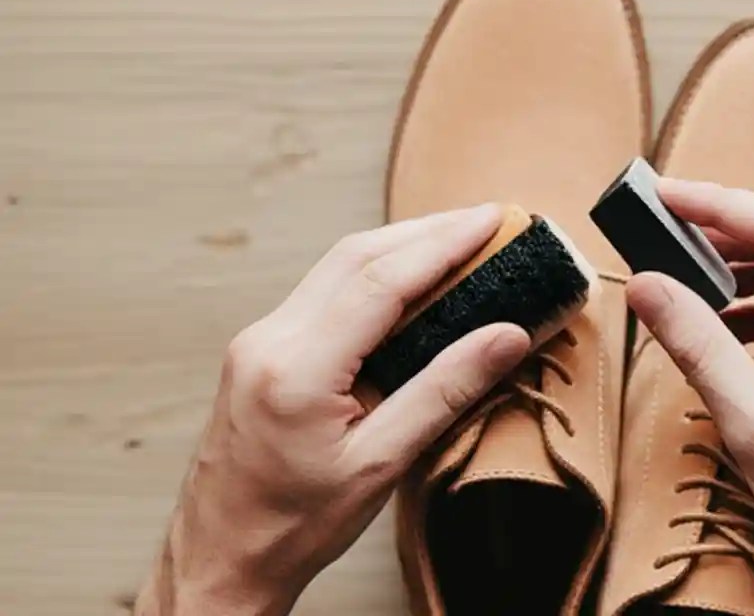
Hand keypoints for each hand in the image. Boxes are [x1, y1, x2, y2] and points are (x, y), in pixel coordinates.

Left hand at [135, 204, 530, 615]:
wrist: (219, 559)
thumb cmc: (294, 526)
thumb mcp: (382, 465)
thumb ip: (445, 392)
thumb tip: (507, 336)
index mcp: (297, 369)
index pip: (381, 281)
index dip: (443, 244)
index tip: (492, 221)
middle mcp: (269, 340)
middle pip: (356, 256)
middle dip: (426, 231)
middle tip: (487, 221)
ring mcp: (258, 340)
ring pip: (337, 267)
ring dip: (400, 246)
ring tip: (459, 239)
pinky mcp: (260, 350)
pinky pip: (323, 292)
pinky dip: (373, 274)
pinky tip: (410, 280)